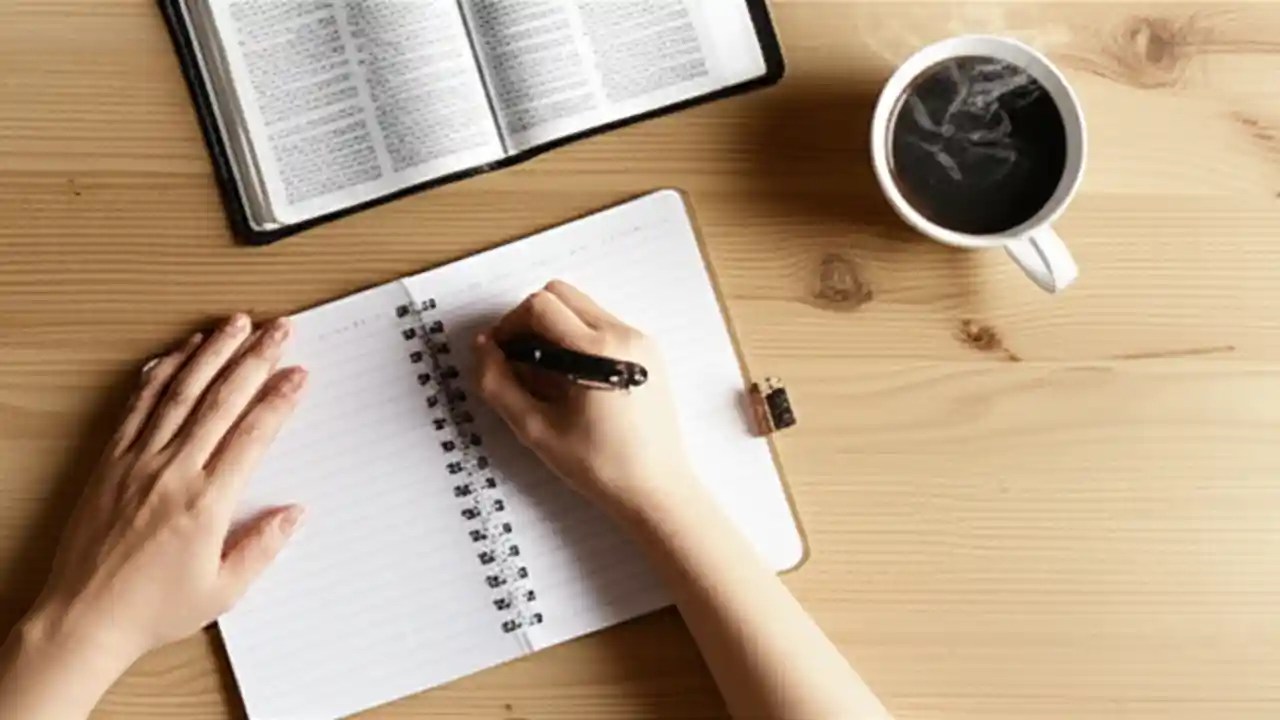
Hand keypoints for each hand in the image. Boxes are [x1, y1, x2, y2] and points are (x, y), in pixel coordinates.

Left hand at [24, 314, 307, 673]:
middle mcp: (173, 471)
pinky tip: (178, 354)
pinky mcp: (111, 463)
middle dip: (254, 358)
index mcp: (206, 502)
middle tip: (278, 329)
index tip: (298, 374)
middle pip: (221, 400)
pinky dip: (161, 375)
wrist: (85, 618)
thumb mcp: (224, 589)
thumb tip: (293, 512)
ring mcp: (138, 462)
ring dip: (210, 353)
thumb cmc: (153, 609)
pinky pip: (138, 407)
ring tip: (233, 324)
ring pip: (180, 393)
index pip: (252, 434)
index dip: (279, 399)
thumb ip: (262, 546)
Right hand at [474, 281, 695, 514]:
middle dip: (530, 319)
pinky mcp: (648, 352)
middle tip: (517, 358)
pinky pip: (603, 325)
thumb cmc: (600, 466)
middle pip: (561, 294)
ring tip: (545, 375)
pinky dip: (578, 338)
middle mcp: (624, 335)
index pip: (541, 305)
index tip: (499, 352)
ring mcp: (641, 341)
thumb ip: (499, 384)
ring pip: (582, 307)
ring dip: (554, 328)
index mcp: (599, 351)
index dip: (510, 324)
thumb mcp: (535, 429)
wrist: (656, 488)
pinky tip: (571, 379)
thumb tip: (484, 348)